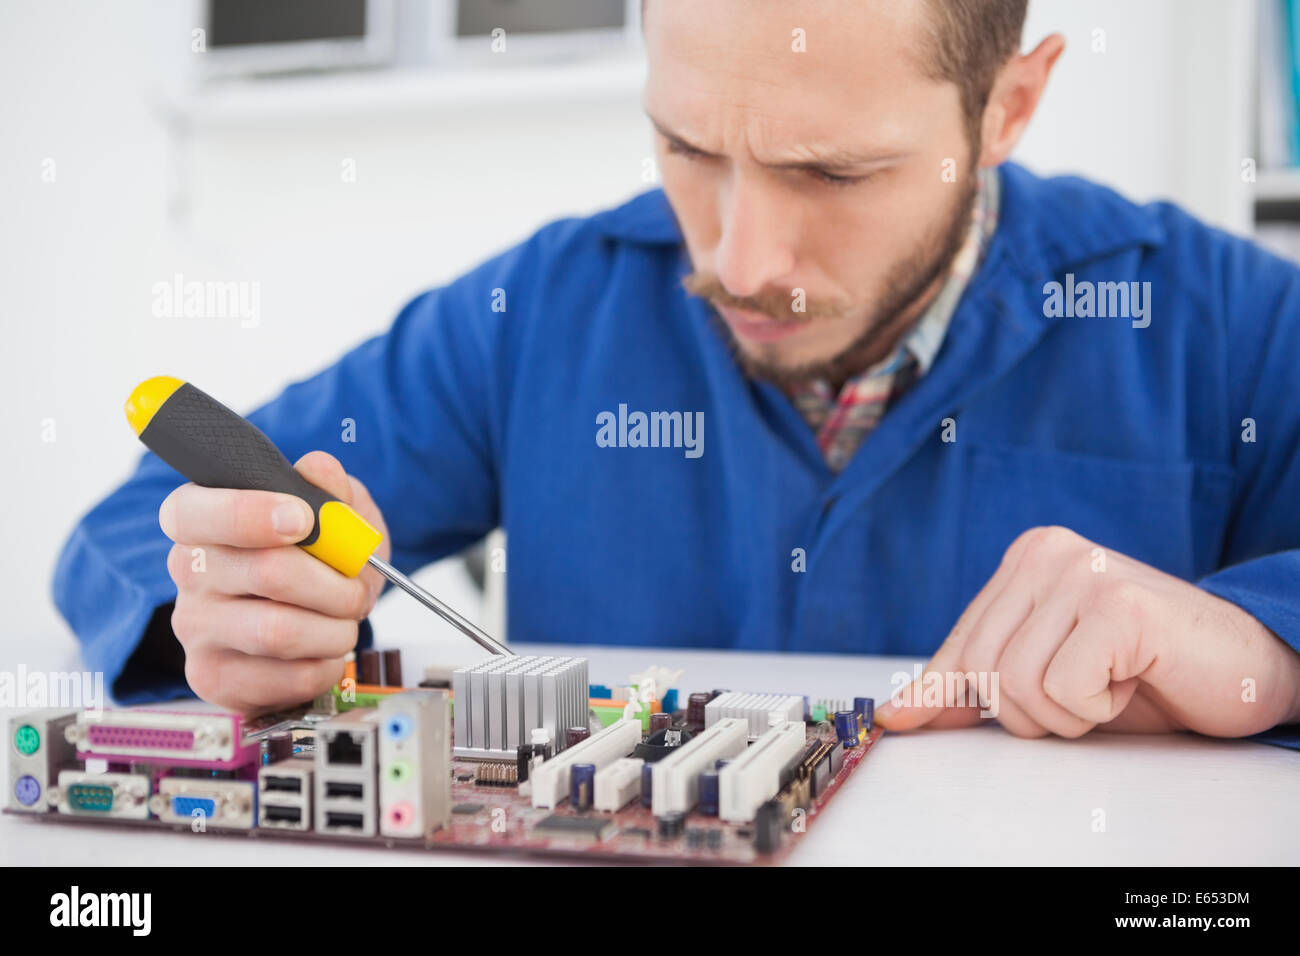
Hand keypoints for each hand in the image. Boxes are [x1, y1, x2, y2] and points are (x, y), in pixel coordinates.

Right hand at [159, 451, 388, 714]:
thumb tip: (319, 470)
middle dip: (334, 583)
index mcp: (200, 517)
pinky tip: (325, 652)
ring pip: (278, 632)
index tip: (302, 519)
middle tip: (356, 588)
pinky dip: (325, 665)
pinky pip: (284, 678)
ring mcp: (194, 628)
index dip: (251, 514)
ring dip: (335, 628)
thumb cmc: (320, 554)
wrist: (320, 612)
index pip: (195, 512)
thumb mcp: (335, 510)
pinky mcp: (212, 677)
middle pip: (266, 572)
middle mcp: (188, 570)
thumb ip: (329, 488)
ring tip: (345, 621)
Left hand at [874, 526, 1299, 738]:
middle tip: (1084, 696)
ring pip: (1016, 683)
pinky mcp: (1118, 603)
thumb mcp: (1047, 675)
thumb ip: (976, 685)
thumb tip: (900, 711)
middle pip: (981, 670)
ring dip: (1065, 714)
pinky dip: (1095, 706)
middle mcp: (1047, 553)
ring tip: (1110, 685)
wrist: (1244, 667)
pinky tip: (1131, 680)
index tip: (901, 719)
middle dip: (1027, 713)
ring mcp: (1083, 573)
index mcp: (1024, 560)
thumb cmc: (1144, 672)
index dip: (940, 692)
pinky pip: (1062, 687)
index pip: (959, 644)